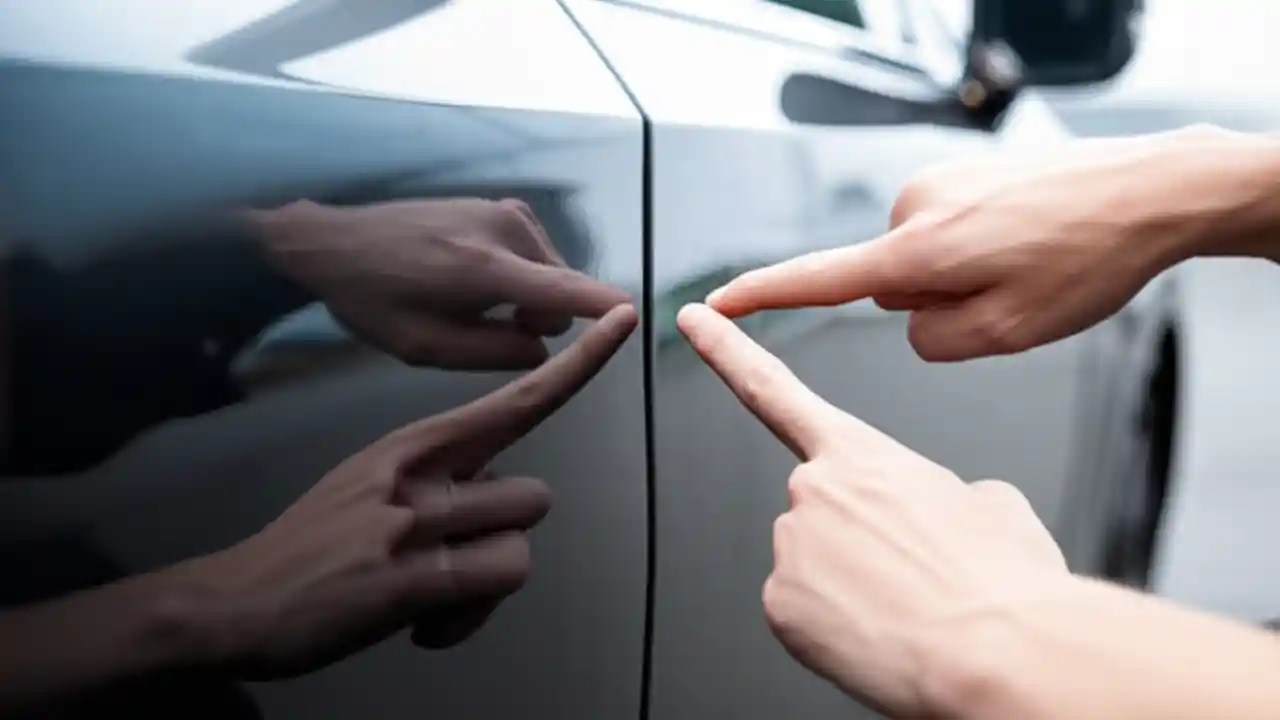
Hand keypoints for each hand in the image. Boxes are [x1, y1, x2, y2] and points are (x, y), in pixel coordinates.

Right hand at [183, 304, 635, 679]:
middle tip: (448, 561)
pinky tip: (422, 625)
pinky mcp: (408, 579)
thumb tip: (500, 495)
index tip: (621, 320)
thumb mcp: (373, 485)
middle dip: (503, 537)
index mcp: (413, 445)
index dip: (577, 365)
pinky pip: (494, 585)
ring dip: (487, 581)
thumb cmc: (317, 545)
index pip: (514, 399)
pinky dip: (468, 620)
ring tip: (433, 594)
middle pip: (533, 495)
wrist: (236, 599)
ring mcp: (411, 524)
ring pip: (521, 544)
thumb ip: (441, 479)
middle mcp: (417, 473)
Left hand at [250, 197, 629, 368]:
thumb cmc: (374, 300)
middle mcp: (505, 229)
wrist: (333, 242)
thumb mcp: (426, 347)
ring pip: (550, 274)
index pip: (566, 291)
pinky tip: (470, 280)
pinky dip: (516, 275)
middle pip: (560, 291)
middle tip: (477, 327)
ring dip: (526, 298)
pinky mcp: (499, 205)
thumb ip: (495, 355)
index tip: (635, 318)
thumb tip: (542, 349)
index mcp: (486, 268)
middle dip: (536, 318)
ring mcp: (503, 211)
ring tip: (467, 303)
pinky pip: (533, 255)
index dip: (605, 310)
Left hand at [677, 304, 1068, 716]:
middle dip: (855, 540)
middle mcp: (810, 490)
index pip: (773, 388)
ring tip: (906, 606)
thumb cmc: (1001, 580)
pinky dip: (833, 626)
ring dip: (849, 585)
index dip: (727, 350)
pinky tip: (877, 633)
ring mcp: (789, 547)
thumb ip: (942, 492)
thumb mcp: (992, 503)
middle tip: (909, 572)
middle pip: (819, 512)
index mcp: (859, 453)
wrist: (997, 652)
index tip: (693, 318)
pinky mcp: (779, 604)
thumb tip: (941, 512)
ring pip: (812, 565)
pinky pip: (802, 611)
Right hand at [707, 126, 1263, 360]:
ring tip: (1027, 262)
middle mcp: (914, 208)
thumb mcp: (1008, 332)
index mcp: (917, 252)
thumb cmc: (1086, 259)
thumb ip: (932, 341)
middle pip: (891, 287)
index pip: (815, 280)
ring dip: (963, 275)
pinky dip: (976, 247)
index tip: (711, 308)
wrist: (1148, 190)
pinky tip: (1026, 239)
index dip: (758, 297)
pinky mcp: (958, 174)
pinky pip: (944, 232)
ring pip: (921, 261)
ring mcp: (936, 185)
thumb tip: (909, 320)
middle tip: (1010, 293)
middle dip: (939, 302)